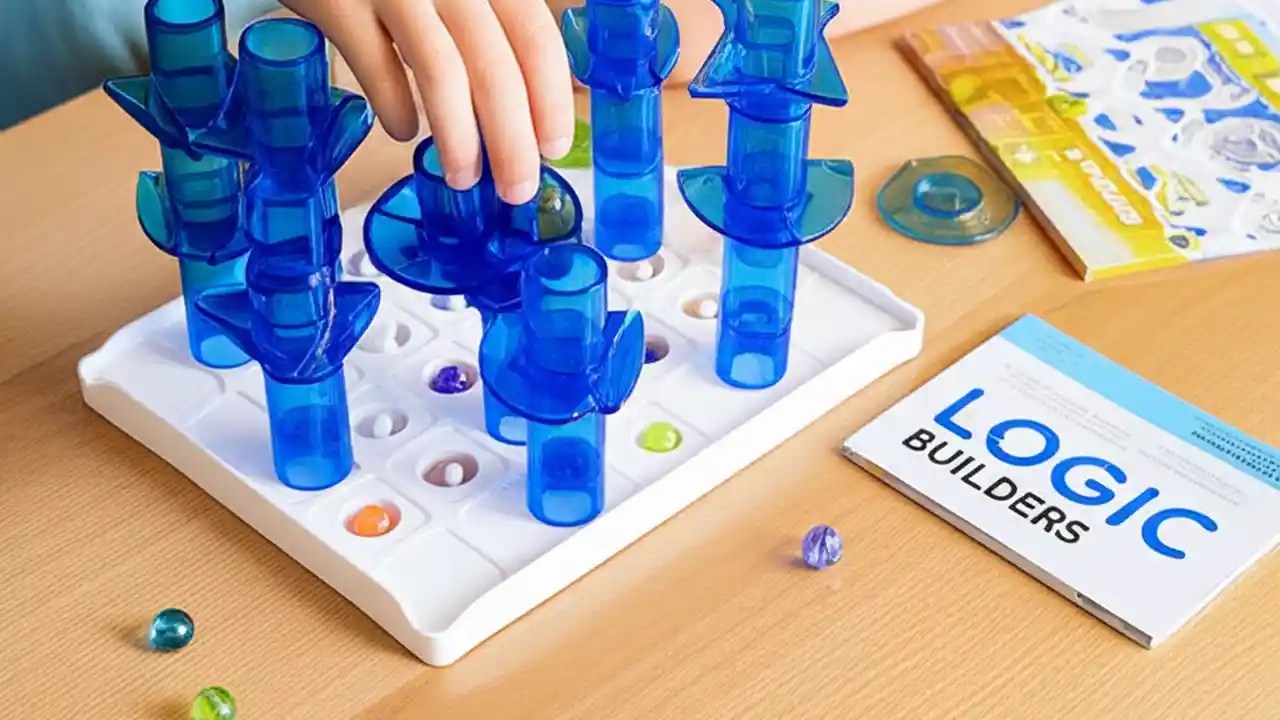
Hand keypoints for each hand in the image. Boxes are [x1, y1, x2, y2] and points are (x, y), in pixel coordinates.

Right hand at [282, 0, 574, 203]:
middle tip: (516, 188)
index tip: (554, 148)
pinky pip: (375, 66)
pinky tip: (402, 131)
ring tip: (463, 176)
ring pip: (441, 73)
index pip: (536, 37)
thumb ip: (498, 15)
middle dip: (513, 141)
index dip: (550, 99)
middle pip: (495, 66)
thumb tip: (539, 92)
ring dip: (459, 138)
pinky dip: (395, 109)